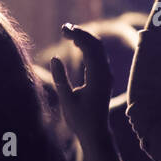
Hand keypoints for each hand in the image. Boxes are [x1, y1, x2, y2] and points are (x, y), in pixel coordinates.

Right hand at [49, 24, 112, 143]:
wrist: (95, 133)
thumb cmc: (80, 120)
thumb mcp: (66, 100)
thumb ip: (60, 79)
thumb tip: (54, 58)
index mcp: (98, 77)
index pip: (90, 48)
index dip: (77, 36)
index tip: (62, 30)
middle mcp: (105, 73)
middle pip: (96, 45)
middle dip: (80, 33)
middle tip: (63, 27)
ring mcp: (106, 75)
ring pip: (98, 49)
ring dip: (84, 38)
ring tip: (67, 32)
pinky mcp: (103, 77)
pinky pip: (97, 56)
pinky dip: (87, 46)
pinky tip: (76, 43)